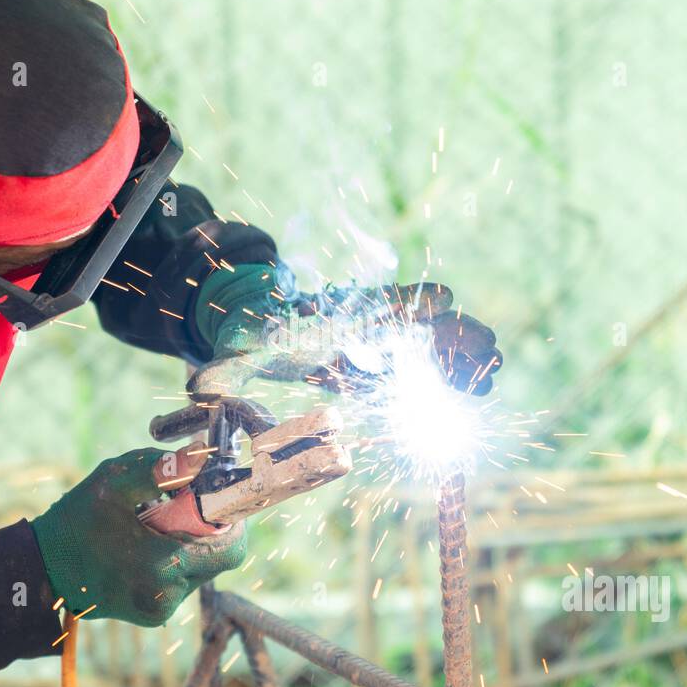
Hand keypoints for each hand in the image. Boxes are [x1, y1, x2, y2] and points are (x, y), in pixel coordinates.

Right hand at [31, 448, 245, 625]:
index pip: (231, 548)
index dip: (230, 521)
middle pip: (219, 559)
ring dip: (188, 544)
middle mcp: (167, 597)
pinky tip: (142, 547)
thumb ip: (160, 468)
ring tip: (150, 527)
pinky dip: (171, 560)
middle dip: (206, 530)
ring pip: (201, 570)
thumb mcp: (113, 483)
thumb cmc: (75, 522)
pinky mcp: (152, 614)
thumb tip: (201, 455)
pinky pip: (180, 582)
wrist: (40, 571)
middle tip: (175, 508)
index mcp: (164, 566)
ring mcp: (159, 610)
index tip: (213, 500)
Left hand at [191, 265, 501, 395]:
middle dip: (454, 334)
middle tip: (487, 354)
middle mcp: (367, 322)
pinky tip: (475, 385)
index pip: (378, 303)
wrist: (269, 325)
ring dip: (463, 352)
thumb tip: (195, 384)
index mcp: (337, 318)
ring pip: (435, 338)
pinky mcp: (392, 356)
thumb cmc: (260, 337)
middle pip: (420, 320)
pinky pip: (432, 358)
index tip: (443, 300)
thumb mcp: (241, 352)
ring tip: (490, 373)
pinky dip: (454, 368)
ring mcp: (384, 336)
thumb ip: (223, 369)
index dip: (409, 300)